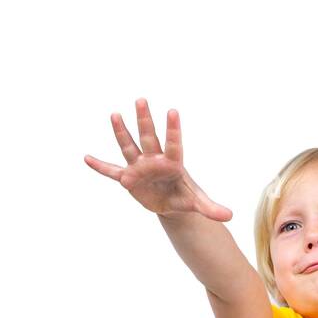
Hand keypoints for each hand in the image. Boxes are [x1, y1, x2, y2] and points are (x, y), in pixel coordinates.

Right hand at [83, 99, 232, 219]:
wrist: (171, 202)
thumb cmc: (185, 196)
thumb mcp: (198, 203)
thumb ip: (211, 208)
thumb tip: (230, 216)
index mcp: (173, 163)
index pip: (174, 144)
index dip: (173, 130)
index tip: (173, 112)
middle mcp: (154, 160)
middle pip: (149, 137)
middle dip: (145, 121)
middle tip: (142, 100)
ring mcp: (139, 167)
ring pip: (129, 147)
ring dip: (122, 133)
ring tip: (115, 115)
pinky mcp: (128, 178)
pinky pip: (112, 171)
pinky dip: (100, 167)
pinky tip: (87, 158)